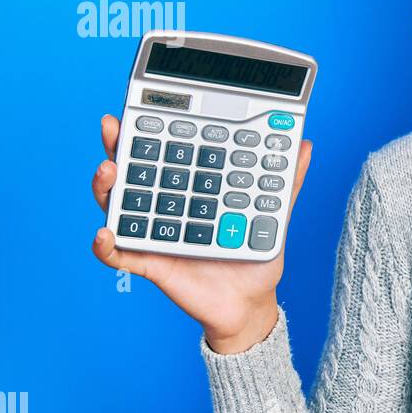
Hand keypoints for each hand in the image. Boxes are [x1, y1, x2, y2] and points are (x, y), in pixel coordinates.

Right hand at [89, 113, 313, 352]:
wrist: (249, 303)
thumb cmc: (254, 259)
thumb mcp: (273, 216)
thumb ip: (285, 184)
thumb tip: (306, 146)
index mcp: (190, 190)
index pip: (164, 152)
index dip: (148, 130)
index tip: (138, 109)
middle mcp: (165, 207)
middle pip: (131, 171)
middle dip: (116, 147)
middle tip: (112, 128)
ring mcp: (154, 234)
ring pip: (118, 206)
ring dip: (106, 187)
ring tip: (108, 171)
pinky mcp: (150, 264)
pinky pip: (119, 255)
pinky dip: (106, 245)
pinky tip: (105, 233)